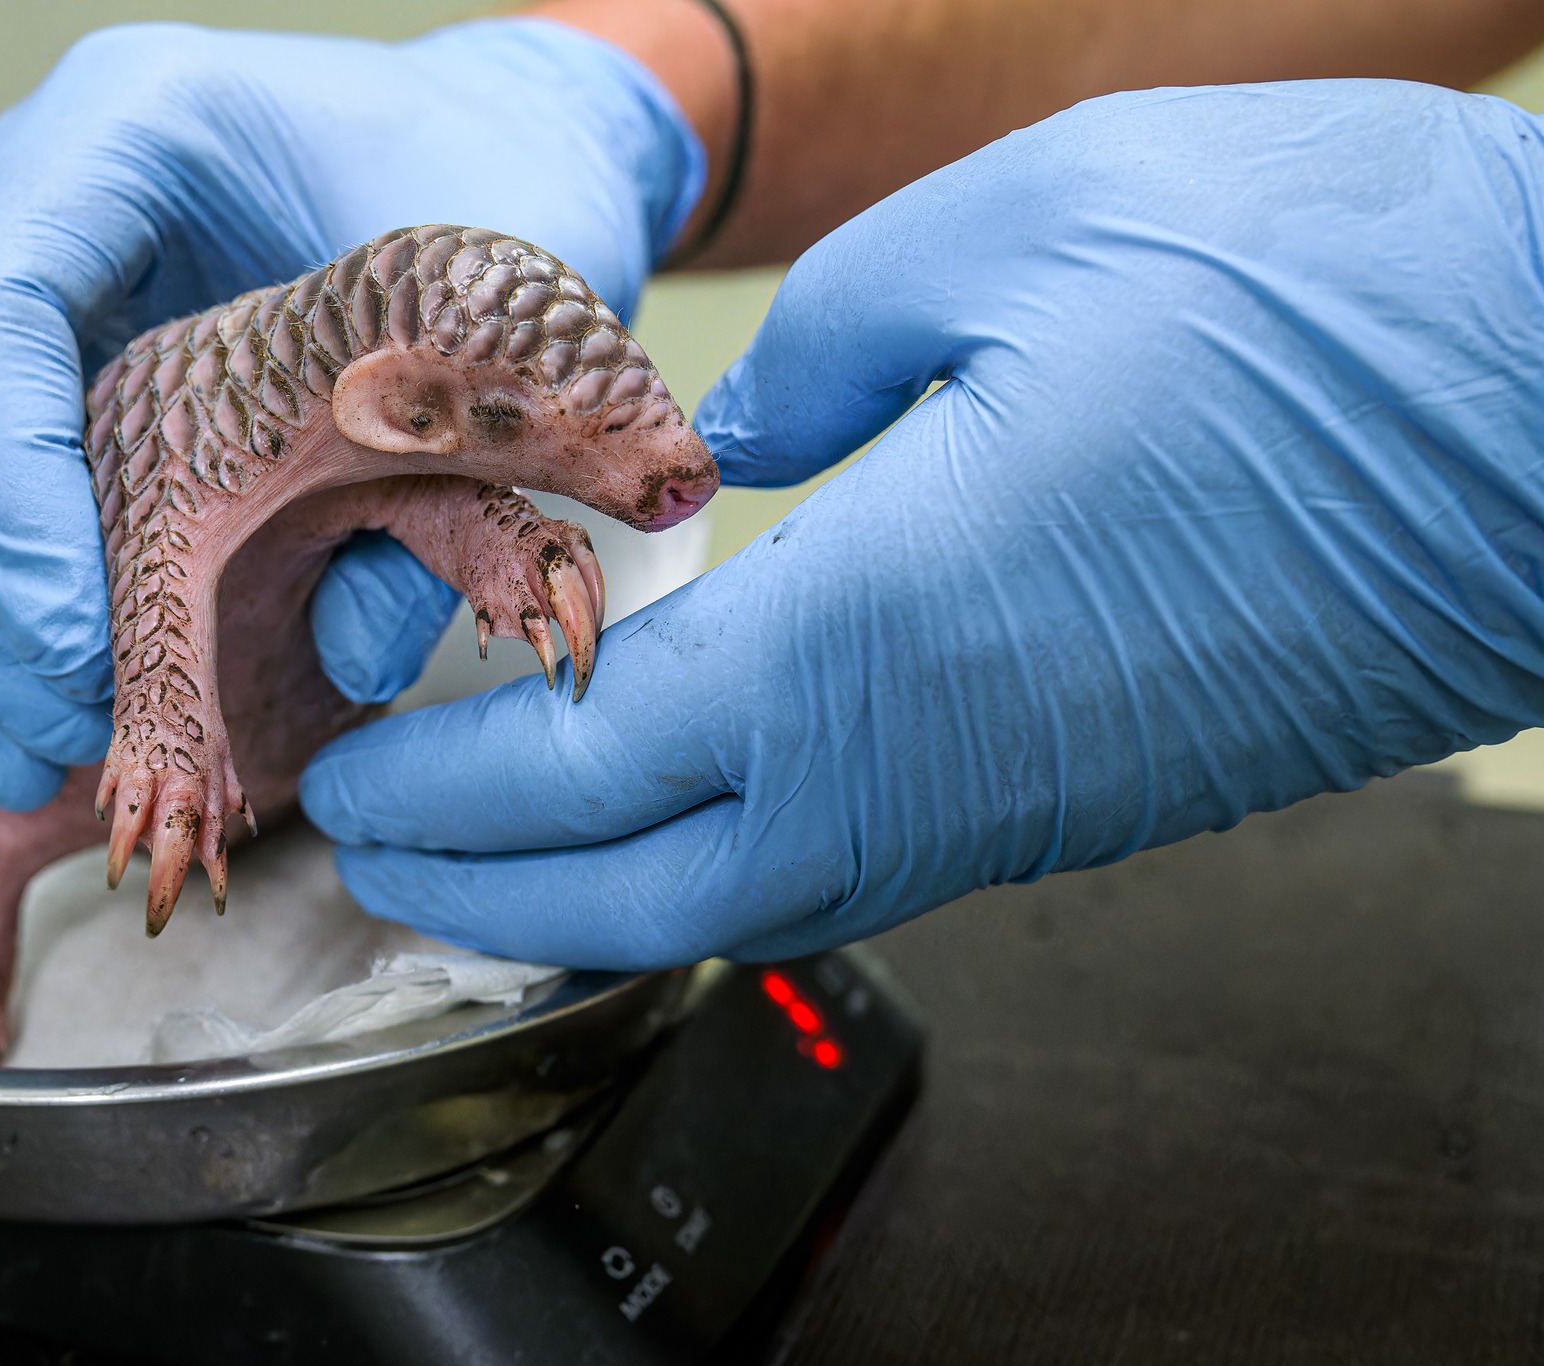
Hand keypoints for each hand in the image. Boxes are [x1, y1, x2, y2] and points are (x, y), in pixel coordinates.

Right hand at [0, 18, 701, 807]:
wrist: (459, 150)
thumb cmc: (478, 191)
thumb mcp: (497, 303)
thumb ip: (444, 455)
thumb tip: (357, 651)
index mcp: (127, 127)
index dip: (6, 489)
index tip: (81, 644)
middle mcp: (21, 191)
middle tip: (63, 720)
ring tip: (25, 757)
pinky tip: (3, 719)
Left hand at [299, 80, 1543, 966]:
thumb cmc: (1316, 302)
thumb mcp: (1018, 236)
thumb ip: (826, 351)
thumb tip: (739, 436)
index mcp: (865, 639)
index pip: (582, 760)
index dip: (449, 783)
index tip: (361, 777)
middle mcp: (921, 771)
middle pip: (639, 896)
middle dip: (486, 892)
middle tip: (384, 856)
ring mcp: (1013, 812)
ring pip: (745, 907)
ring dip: (594, 897)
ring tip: (503, 850)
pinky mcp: (1087, 804)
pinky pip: (856, 872)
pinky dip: (725, 865)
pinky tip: (694, 805)